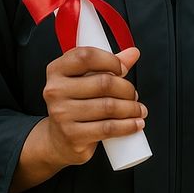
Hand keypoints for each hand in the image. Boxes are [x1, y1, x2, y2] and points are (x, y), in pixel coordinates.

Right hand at [33, 46, 145, 164]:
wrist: (58, 139)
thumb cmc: (74, 104)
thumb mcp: (85, 79)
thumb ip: (108, 64)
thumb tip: (133, 53)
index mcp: (57, 70)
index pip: (86, 56)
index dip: (111, 60)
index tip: (122, 69)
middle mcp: (56, 90)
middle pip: (103, 82)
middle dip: (127, 88)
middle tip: (133, 94)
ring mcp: (62, 114)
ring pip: (108, 106)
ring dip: (131, 108)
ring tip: (138, 109)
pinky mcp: (72, 135)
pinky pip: (108, 128)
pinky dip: (128, 125)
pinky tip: (136, 123)